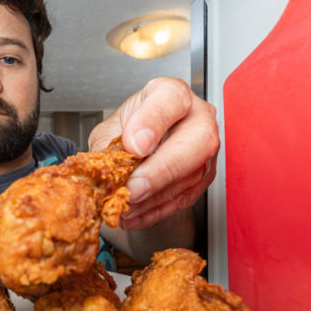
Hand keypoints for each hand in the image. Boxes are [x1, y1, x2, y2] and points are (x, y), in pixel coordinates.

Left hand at [89, 78, 218, 229]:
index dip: (153, 122)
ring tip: (125, 206)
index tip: (133, 145)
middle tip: (132, 188)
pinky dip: (156, 211)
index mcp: (170, 95)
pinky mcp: (203, 177)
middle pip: (198, 141)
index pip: (171, 99)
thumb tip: (105, 171)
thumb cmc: (127, 132)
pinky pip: (186, 197)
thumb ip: (109, 147)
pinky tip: (134, 216)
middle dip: (162, 170)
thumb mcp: (108, 132)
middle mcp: (196, 117)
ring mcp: (205, 149)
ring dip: (155, 197)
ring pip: (192, 175)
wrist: (138, 145)